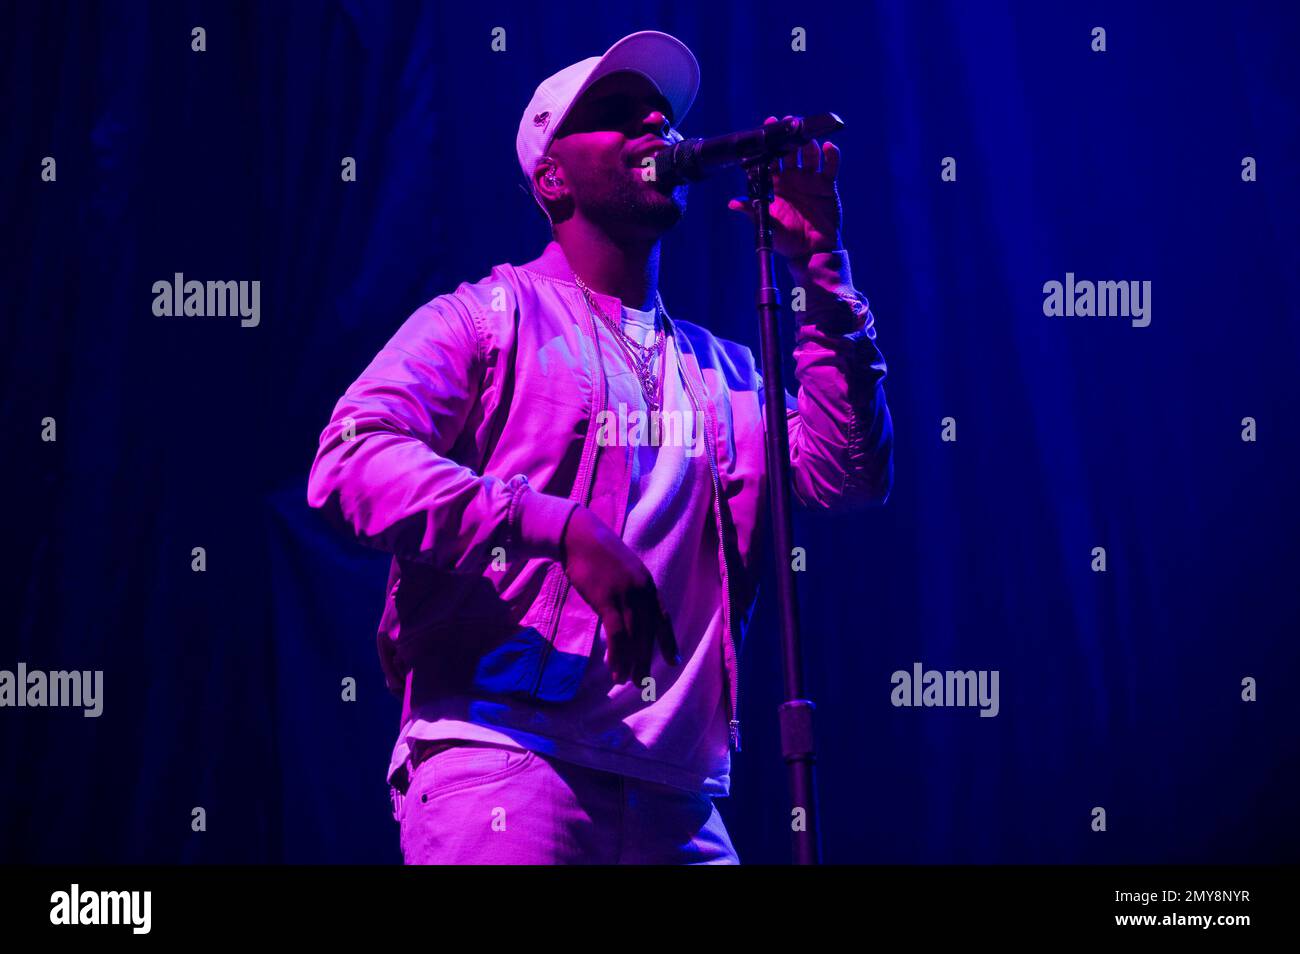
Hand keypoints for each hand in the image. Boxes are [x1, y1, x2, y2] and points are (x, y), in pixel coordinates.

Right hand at [560, 507, 678, 684]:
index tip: (673, 661)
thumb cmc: (595, 552)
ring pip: (634, 638)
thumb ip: (629, 589)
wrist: (578, 535)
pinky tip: (614, 668)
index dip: (668, 641)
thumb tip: (627, 610)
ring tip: (625, 681)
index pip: (662, 617)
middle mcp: (641, 592)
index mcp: (647, 584)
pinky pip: (616, 635)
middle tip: (643, 682)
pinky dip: (617, 655)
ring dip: (631, 663)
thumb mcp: (621, 569)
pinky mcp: (606, 600)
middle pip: (648, 633)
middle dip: (646, 659)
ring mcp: (625, 596)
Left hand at [727, 115, 843, 261]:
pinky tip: (828, 147)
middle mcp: (791, 178)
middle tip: (789, 123)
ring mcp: (810, 179)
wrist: (811, 252)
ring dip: (808, 145)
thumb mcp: (766, 225)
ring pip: (810, 155)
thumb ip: (752, 211)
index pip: (770, 160)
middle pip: (790, 152)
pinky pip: (831, 166)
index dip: (768, 146)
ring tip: (807, 138)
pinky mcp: (827, 185)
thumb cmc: (786, 241)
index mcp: (775, 184)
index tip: (766, 129)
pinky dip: (831, 155)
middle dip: (789, 138)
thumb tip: (733, 203)